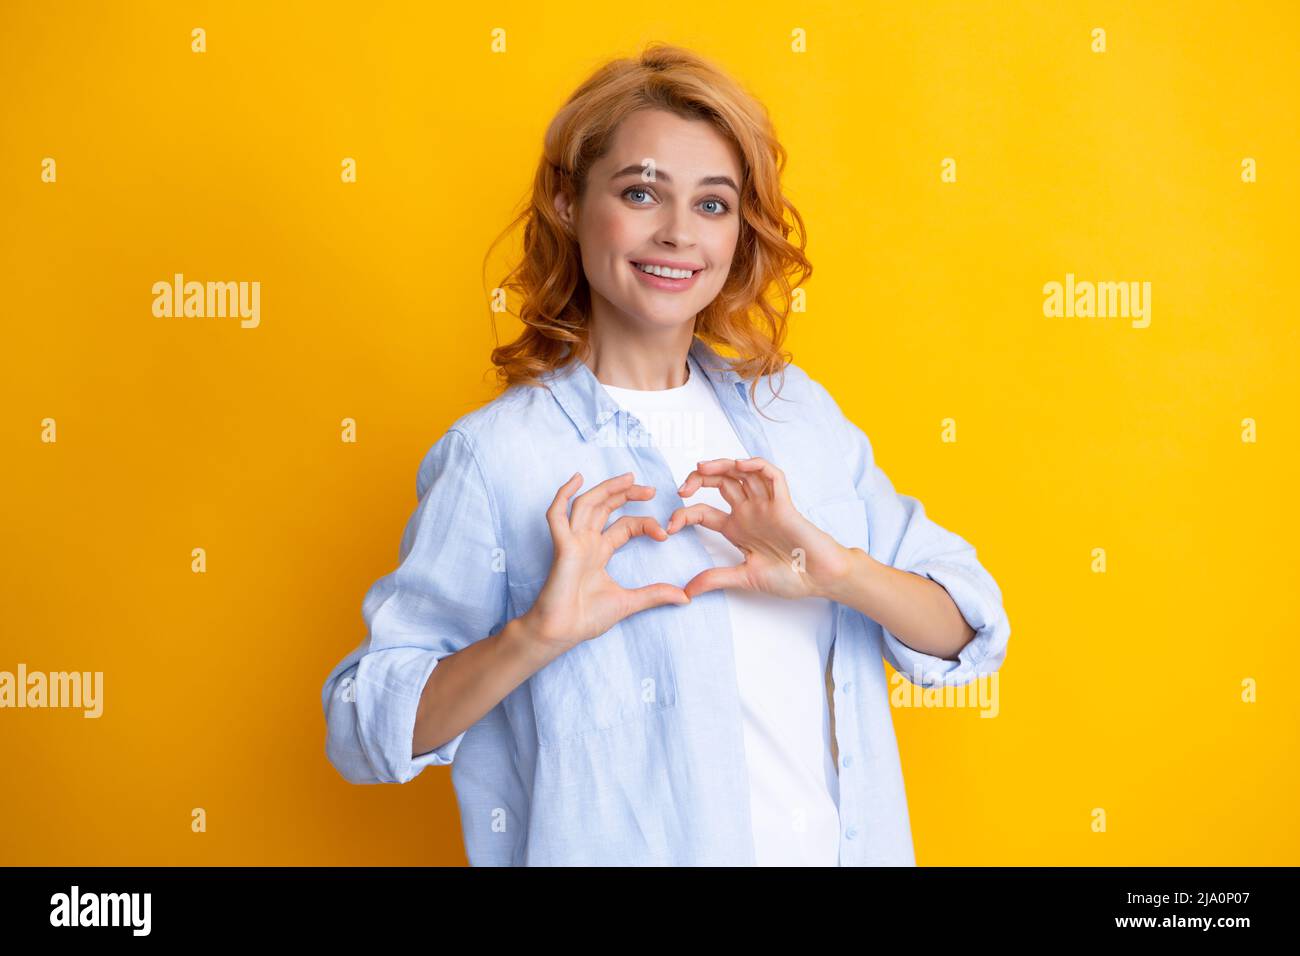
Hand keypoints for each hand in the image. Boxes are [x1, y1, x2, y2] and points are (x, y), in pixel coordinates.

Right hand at [520, 471, 689, 654]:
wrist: (561, 634)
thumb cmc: (586, 618)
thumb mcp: (629, 602)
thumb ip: (655, 595)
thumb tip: (685, 597)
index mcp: (599, 552)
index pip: (624, 525)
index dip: (644, 523)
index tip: (665, 533)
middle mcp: (585, 542)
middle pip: (605, 506)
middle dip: (626, 494)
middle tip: (650, 489)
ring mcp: (572, 543)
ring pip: (586, 504)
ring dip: (606, 488)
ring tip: (628, 478)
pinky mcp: (561, 548)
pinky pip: (556, 516)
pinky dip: (562, 496)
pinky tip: (576, 480)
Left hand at [669, 457, 852, 600]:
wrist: (820, 579)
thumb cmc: (790, 577)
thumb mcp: (744, 578)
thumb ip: (715, 579)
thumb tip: (686, 591)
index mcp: (736, 527)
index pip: (702, 511)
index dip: (683, 514)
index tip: (670, 526)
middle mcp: (748, 511)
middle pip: (719, 483)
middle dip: (698, 479)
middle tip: (682, 488)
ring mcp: (766, 504)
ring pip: (741, 473)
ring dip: (721, 466)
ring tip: (701, 468)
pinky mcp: (784, 503)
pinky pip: (772, 475)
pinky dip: (757, 465)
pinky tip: (741, 465)